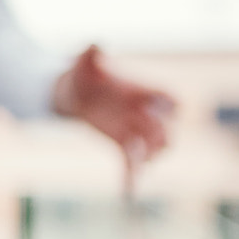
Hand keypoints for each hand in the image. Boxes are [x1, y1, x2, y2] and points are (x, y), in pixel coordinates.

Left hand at [53, 45, 171, 172]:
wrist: (68, 92)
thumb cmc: (82, 73)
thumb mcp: (83, 63)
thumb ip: (89, 55)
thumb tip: (94, 44)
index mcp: (141, 91)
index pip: (167, 98)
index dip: (169, 103)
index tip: (170, 106)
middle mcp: (143, 112)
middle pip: (164, 129)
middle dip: (162, 136)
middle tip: (152, 141)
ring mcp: (134, 130)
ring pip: (153, 149)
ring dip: (149, 157)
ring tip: (138, 163)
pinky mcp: (121, 144)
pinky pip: (130, 165)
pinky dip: (130, 179)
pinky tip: (126, 195)